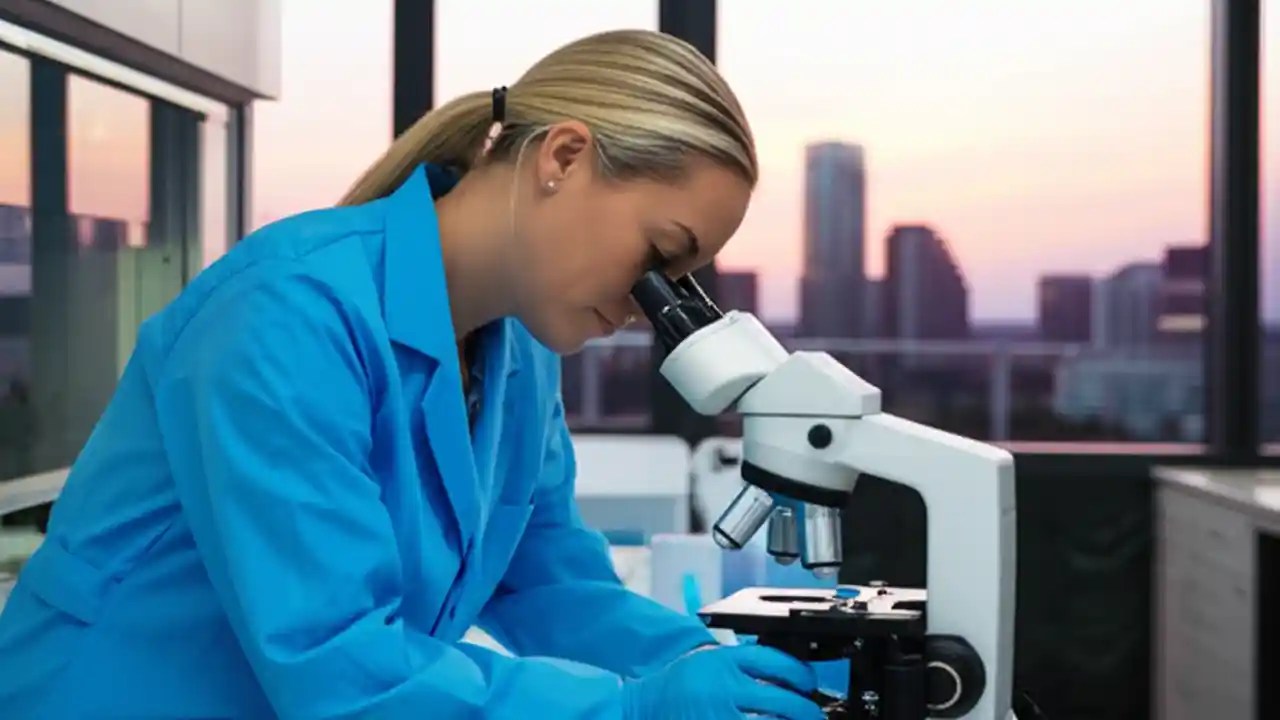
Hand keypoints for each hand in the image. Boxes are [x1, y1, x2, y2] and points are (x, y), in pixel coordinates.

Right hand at [621, 644, 824, 719]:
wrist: (644, 706)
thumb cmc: (680, 683)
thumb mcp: (710, 660)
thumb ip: (743, 664)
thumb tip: (788, 678)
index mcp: (724, 661)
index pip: (774, 662)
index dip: (800, 673)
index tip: (809, 683)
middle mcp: (724, 688)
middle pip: (782, 700)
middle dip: (806, 711)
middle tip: (813, 715)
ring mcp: (720, 715)